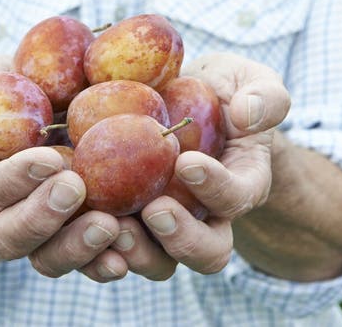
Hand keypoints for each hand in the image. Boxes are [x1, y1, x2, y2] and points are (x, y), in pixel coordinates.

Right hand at [0, 56, 124, 280]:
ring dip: (78, 248)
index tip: (50, 157)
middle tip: (76, 187)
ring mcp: (43, 222)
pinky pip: (88, 256)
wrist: (35, 99)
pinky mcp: (78, 224)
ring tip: (111, 227)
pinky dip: (107, 257)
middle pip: (12, 237)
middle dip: (43, 218)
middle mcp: (5, 209)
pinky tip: (131, 244)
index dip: (16, 179)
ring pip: (50, 257)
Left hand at [106, 53, 290, 277]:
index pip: (237, 197)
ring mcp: (169, 221)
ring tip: (111, 226)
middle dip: (182, 239)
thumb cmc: (224, 87)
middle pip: (207, 253)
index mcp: (244, 181)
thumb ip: (265, 96)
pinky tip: (77, 220)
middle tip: (154, 210)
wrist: (185, 97)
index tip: (187, 161)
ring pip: (160, 261)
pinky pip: (116, 248)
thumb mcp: (251, 79)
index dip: (216, 188)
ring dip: (138, 251)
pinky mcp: (130, 217)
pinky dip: (97, 244)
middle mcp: (209, 214)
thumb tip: (247, 116)